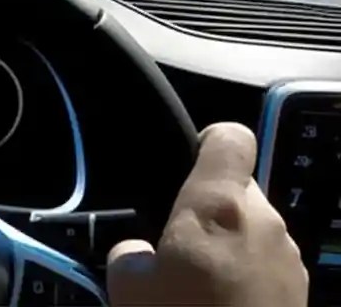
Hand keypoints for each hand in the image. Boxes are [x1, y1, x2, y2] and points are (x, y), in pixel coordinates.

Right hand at [107, 122, 307, 306]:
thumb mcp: (127, 287)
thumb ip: (130, 254)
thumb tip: (140, 253)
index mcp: (218, 205)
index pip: (229, 138)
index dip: (207, 144)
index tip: (187, 166)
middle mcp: (263, 221)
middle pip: (237, 192)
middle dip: (210, 215)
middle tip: (178, 251)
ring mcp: (289, 258)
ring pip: (253, 231)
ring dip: (230, 248)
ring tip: (200, 287)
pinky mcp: (301, 291)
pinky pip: (266, 266)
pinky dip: (247, 278)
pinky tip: (222, 305)